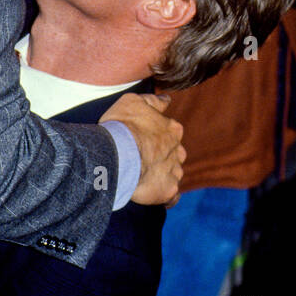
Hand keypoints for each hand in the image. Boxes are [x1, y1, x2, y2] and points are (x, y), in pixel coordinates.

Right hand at [101, 92, 184, 206]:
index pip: (171, 131)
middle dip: (164, 156)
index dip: (158, 135)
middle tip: (144, 158)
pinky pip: (172, 196)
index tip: (145, 138)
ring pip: (175, 173)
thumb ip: (153, 100)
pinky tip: (155, 194)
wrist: (117, 155)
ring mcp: (174, 172)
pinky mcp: (168, 191)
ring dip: (164, 175)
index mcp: (172, 129)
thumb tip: (167, 99)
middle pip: (175, 153)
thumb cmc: (123, 127)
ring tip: (146, 177)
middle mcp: (178, 150)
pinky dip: (166, 196)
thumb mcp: (133, 102)